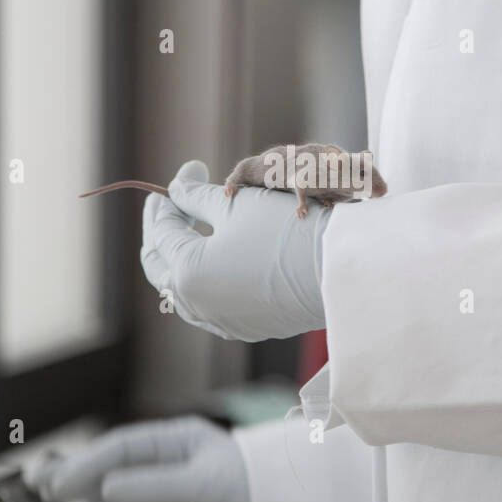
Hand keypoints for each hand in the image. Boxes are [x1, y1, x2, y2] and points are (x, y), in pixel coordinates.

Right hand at [25, 416, 252, 501]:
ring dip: (85, 488)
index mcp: (180, 436)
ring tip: (48, 493)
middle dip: (78, 471)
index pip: (123, 446)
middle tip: (40, 487)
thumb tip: (101, 491)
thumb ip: (151, 487)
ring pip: (119, 481)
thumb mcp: (202, 489)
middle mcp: (172, 454)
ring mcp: (172, 479)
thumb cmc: (256, 494)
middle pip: (115, 460)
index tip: (62, 484)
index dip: (88, 463)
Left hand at [140, 160, 328, 341]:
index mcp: (186, 274)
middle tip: (174, 204)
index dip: (167, 199)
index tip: (185, 174)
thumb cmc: (286, 231)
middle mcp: (197, 306)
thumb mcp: (235, 205)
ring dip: (182, 258)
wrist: (339, 270)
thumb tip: (177, 188)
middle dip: (164, 231)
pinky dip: (206, 280)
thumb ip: (197, 196)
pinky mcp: (247, 327)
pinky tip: (216, 261)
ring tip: (191, 230)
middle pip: (162, 266)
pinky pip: (212, 304)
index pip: (162, 231)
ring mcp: (222, 321)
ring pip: (184, 291)